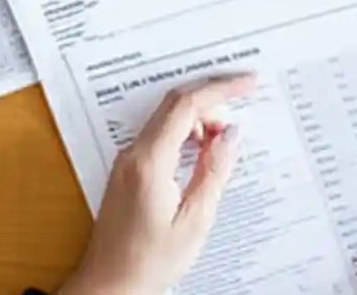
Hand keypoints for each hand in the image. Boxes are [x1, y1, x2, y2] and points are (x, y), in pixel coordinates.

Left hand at [58, 73, 256, 294]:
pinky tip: (204, 150)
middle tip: (244, 101)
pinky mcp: (129, 170)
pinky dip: (186, 133)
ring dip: (199, 117)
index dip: (220, 88)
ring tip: (227, 136)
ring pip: (167, 119)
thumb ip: (214, 171)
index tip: (248, 82)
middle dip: (212, 97)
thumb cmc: (149, 261)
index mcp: (150, 161)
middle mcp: (133, 153)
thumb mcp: (195, 219)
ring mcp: (128, 160)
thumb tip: (231, 134)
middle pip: (175, 104)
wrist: (109, 286)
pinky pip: (160, 136)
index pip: (187, 106)